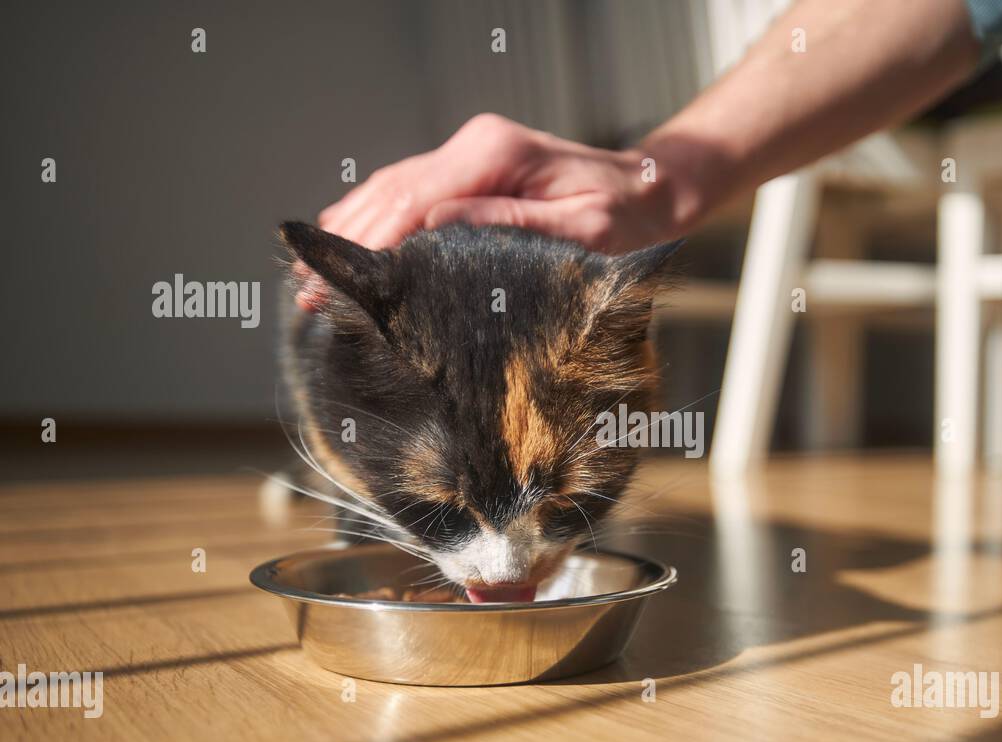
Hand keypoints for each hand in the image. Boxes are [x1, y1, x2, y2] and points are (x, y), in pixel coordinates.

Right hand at [297, 114, 693, 307]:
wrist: (650, 191)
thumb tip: (435, 226)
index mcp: (495, 155)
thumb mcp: (579, 230)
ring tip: (312, 275)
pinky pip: (409, 191)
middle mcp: (475, 146)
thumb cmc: (625, 219)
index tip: (336, 282)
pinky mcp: (471, 170)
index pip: (412, 199)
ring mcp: (470, 154)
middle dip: (347, 242)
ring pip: (391, 189)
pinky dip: (373, 218)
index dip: (368, 243)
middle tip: (308, 291)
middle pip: (390, 192)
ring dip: (351, 230)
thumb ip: (508, 226)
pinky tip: (349, 242)